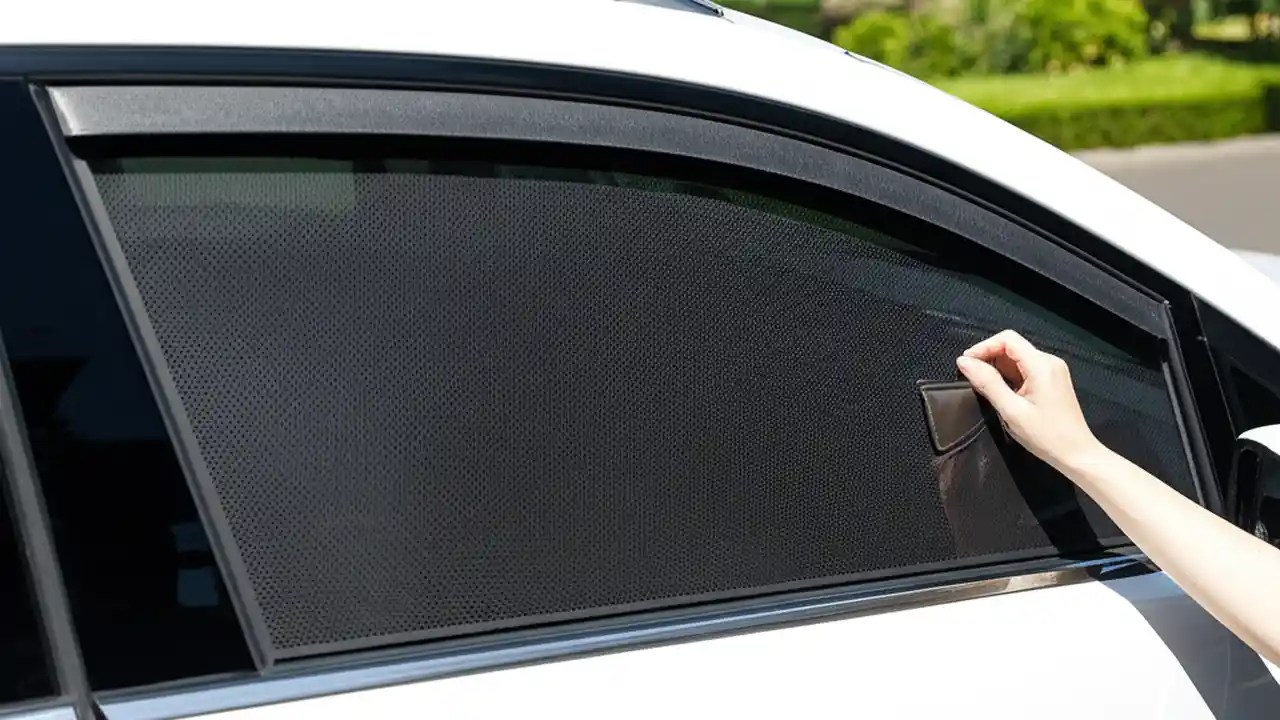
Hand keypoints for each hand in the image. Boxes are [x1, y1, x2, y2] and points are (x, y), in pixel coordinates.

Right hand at [955, 330, 1102, 471]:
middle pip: (1012, 346)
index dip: (983, 347)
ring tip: (984, 388)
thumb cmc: (1045, 435)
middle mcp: (1049, 361)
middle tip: (972, 378)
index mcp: (1041, 365)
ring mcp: (1052, 370)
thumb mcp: (1011, 410)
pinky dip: (1009, 376)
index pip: (1008, 339)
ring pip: (1017, 358)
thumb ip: (987, 383)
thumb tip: (964, 362)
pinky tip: (1002, 392)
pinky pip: (1025, 369)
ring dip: (998, 368)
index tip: (966, 364)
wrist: (1077, 454)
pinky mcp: (1052, 380)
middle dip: (989, 357)